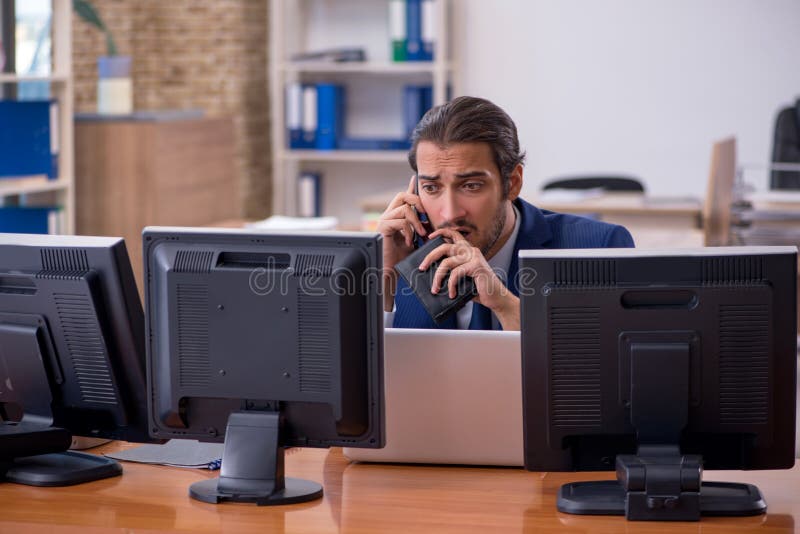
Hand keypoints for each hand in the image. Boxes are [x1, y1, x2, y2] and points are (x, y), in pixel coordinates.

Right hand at [376, 176, 428, 310]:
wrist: (389, 270)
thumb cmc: (402, 257)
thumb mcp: (416, 240)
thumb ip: (421, 230)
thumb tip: (432, 224)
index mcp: (396, 216)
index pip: (404, 197)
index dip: (410, 187)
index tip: (415, 178)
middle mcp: (388, 215)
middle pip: (402, 195)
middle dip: (417, 202)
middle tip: (425, 215)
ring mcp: (384, 221)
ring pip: (404, 209)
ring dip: (416, 221)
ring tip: (420, 234)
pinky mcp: (382, 228)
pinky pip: (400, 221)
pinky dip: (408, 231)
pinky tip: (409, 241)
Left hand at [419, 228, 519, 329]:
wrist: (496, 298)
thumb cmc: (478, 288)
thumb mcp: (462, 277)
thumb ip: (452, 271)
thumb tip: (431, 274)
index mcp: (468, 251)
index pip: (454, 235)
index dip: (441, 232)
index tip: (429, 236)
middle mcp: (471, 251)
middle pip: (445, 247)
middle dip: (430, 257)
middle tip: (422, 268)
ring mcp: (474, 257)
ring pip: (446, 263)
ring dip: (438, 277)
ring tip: (435, 289)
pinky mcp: (476, 266)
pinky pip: (456, 274)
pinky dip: (451, 285)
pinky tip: (452, 294)